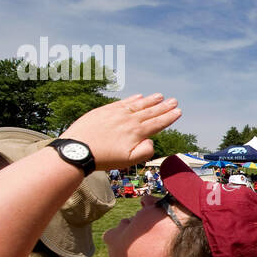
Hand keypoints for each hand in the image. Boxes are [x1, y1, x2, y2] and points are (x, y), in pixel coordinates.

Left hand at [61, 94, 180, 170]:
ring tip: (160, 96)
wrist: (78, 150)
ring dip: (150, 100)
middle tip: (174, 101)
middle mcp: (129, 120)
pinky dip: (133, 99)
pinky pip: (123, 102)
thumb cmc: (104, 158)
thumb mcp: (128, 161)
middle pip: (150, 112)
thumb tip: (151, 140)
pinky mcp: (105, 110)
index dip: (169, 117)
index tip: (178, 112)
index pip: (157, 123)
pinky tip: (139, 96)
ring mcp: (117, 113)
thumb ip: (145, 151)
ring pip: (138, 104)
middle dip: (163, 106)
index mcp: (136, 132)